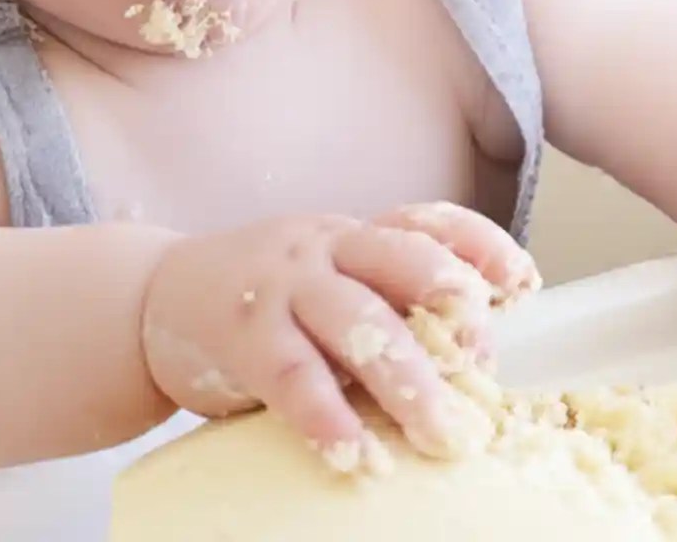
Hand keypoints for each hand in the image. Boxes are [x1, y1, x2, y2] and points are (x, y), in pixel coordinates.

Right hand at [139, 202, 539, 468]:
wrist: (153, 297)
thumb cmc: (262, 301)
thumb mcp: (325, 283)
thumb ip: (383, 307)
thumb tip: (471, 366)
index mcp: (355, 235)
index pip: (428, 220)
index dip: (482, 245)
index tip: (523, 282)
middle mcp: (325, 248)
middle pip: (403, 260)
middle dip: (453, 305)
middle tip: (484, 363)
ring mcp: (283, 287)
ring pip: (357, 323)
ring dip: (407, 383)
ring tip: (442, 434)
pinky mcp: (245, 336)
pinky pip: (295, 378)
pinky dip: (328, 419)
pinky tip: (354, 455)